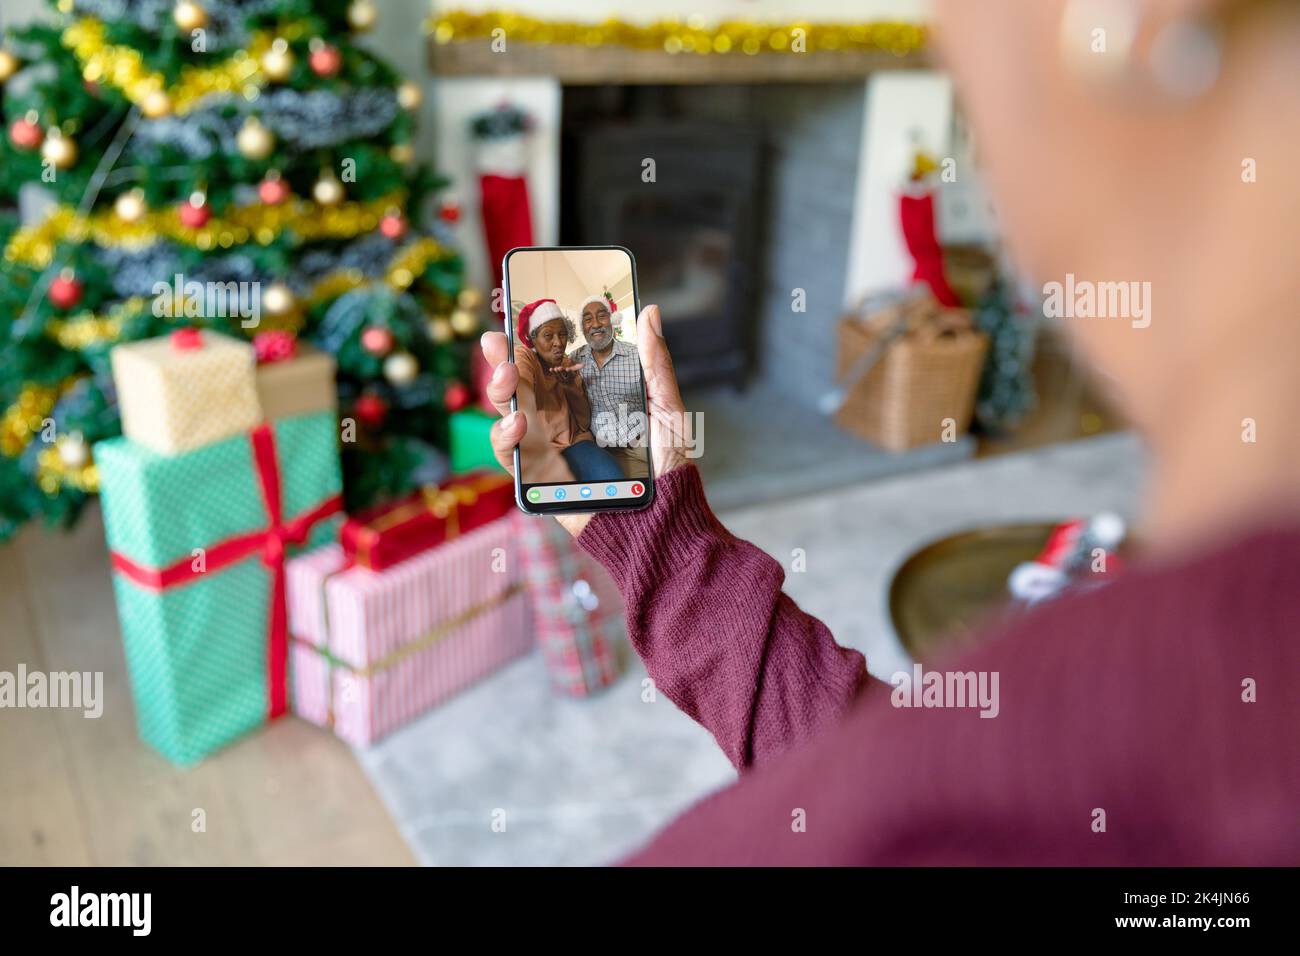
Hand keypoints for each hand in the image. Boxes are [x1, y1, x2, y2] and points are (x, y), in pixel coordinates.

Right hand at [480, 304, 688, 536]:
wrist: (661, 520)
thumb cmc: (668, 468)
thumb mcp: (667, 408)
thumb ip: (655, 363)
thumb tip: (649, 311)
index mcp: (590, 398)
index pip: (552, 362)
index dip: (532, 340)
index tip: (519, 317)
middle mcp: (564, 418)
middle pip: (522, 382)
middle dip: (502, 357)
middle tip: (495, 340)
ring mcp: (548, 445)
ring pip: (508, 411)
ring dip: (498, 390)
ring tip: (506, 374)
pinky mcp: (538, 475)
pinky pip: (509, 453)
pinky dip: (504, 435)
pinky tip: (517, 422)